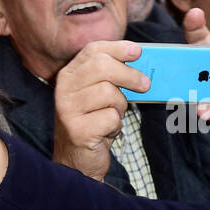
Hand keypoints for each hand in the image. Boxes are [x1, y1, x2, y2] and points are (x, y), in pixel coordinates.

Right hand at [52, 40, 148, 180]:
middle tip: (145, 84)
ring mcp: (68, 109)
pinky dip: (116, 125)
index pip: (93, 51)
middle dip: (129, 75)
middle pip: (103, 67)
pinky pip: (111, 118)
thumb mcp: (98, 94)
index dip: (117, 48)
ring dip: (120, 106)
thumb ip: (111, 75)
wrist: (77, 160)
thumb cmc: (93, 123)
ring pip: (109, 93)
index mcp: (69, 75)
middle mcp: (64, 89)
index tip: (138, 51)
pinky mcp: (78, 130)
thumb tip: (138, 59)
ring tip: (113, 116)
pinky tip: (107, 131)